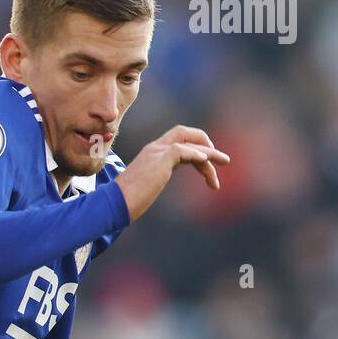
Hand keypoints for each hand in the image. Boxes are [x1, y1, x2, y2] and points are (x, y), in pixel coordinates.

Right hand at [115, 124, 229, 220]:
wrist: (113, 204)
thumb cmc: (122, 204)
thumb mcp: (142, 191)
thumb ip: (150, 184)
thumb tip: (147, 193)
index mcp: (150, 155)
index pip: (176, 143)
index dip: (194, 150)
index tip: (205, 165)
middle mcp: (154, 149)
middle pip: (184, 134)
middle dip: (205, 143)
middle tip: (221, 159)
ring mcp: (157, 152)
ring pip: (190, 143)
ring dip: (210, 154)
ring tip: (224, 163)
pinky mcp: (162, 158)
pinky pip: (186, 150)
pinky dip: (199, 156)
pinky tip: (208, 165)